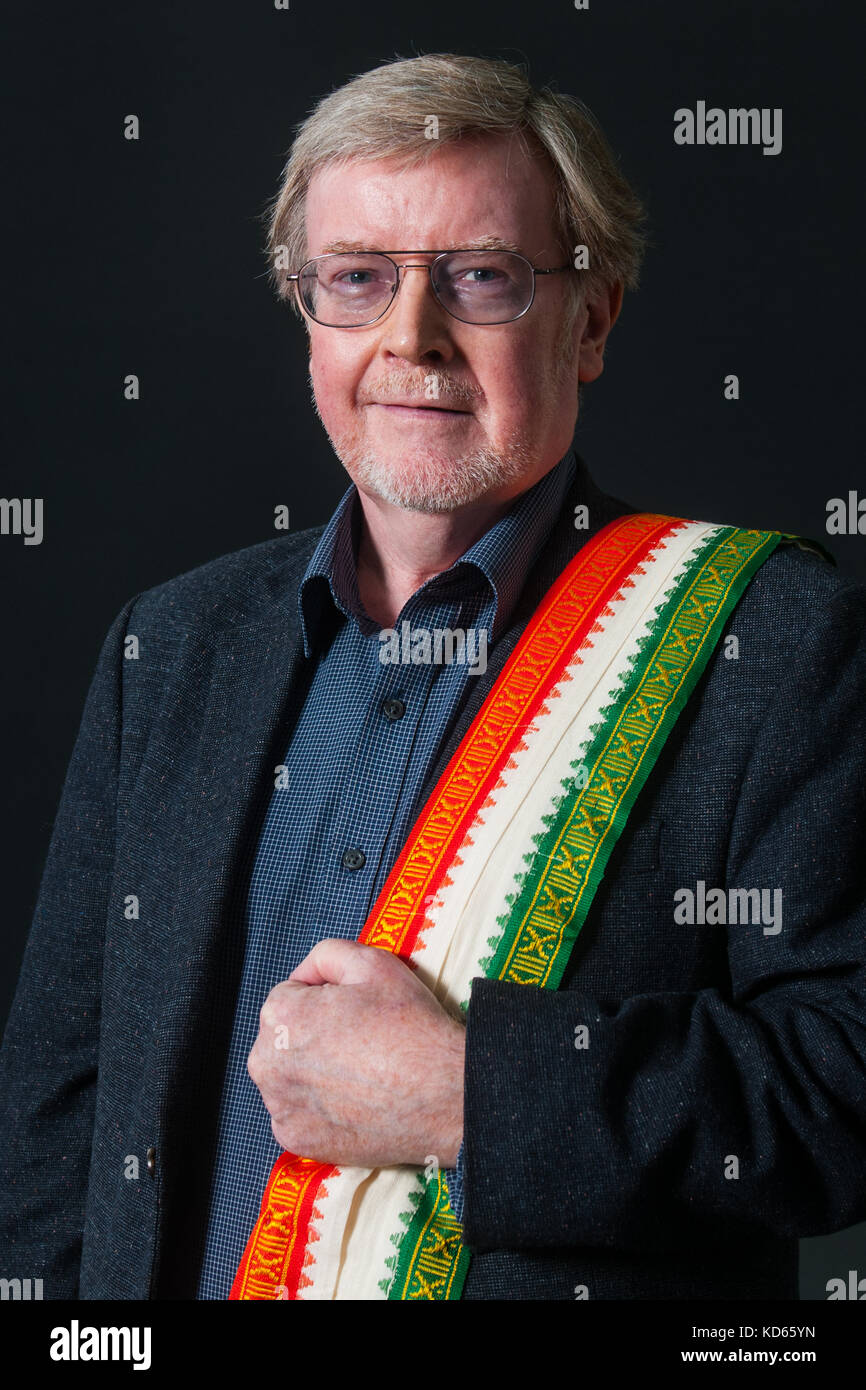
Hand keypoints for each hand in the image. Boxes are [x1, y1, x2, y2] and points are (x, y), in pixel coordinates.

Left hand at [247, 939, 464, 1168]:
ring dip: (313, 1073)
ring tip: (358, 1073)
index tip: (354, 1013)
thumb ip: (326, 954)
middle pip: (284, 1038)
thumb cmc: (410, 1027)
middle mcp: (266, 1063)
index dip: (324, 999)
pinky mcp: (295, 1139)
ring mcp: (280, 1107)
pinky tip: (353, 1102)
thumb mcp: (372, 962)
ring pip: (290, 1076)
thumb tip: (305, 975)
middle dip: (312, 1035)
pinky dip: (320, 1108)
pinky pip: (299, 1113)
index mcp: (280, 1015)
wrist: (444, 1095)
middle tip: (358, 1042)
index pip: (289, 996)